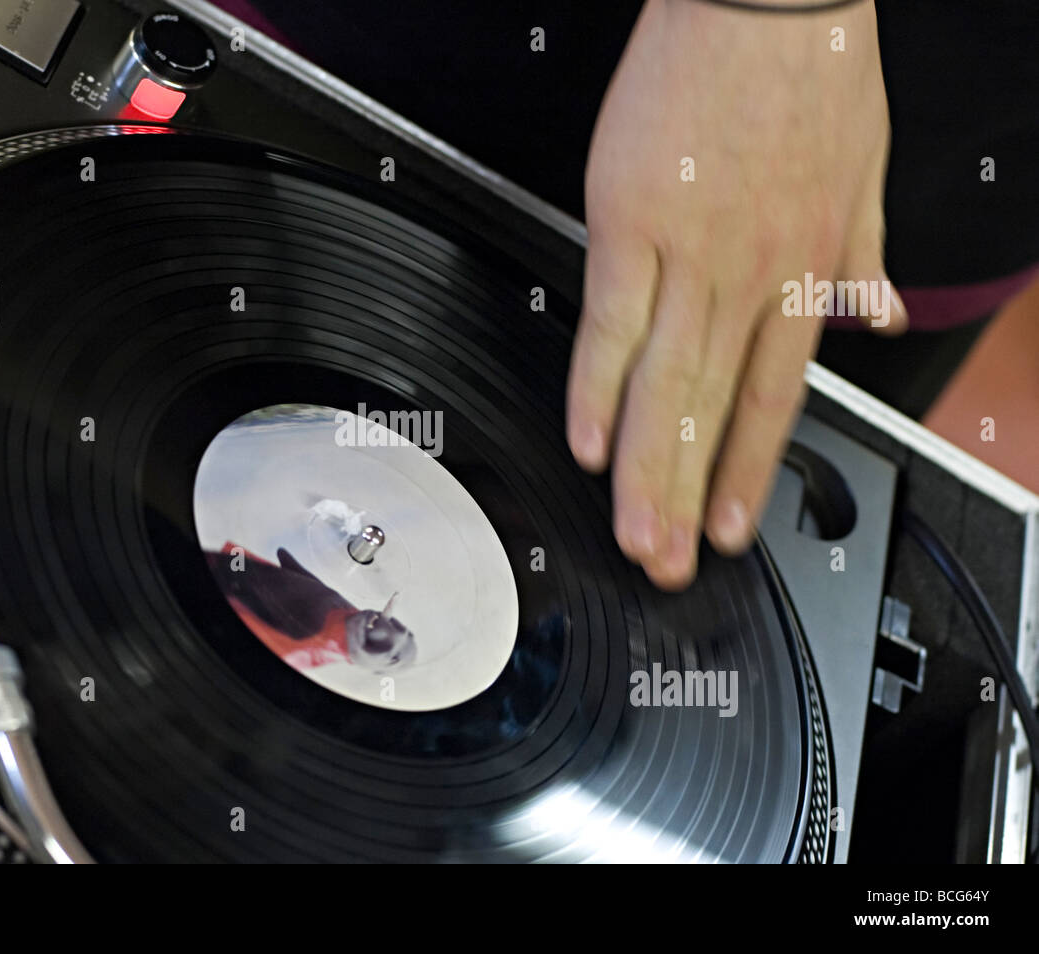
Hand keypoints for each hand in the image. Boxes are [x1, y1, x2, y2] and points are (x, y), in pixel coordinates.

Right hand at [566, 0, 904, 589]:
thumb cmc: (808, 69)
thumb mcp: (867, 169)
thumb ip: (863, 255)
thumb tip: (875, 313)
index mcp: (804, 268)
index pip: (776, 396)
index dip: (751, 471)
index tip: (734, 529)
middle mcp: (750, 276)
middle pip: (713, 411)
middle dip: (691, 498)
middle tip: (668, 564)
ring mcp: (689, 255)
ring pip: (665, 384)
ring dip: (647, 470)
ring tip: (633, 533)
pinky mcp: (631, 221)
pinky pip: (613, 322)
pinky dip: (598, 386)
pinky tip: (588, 440)